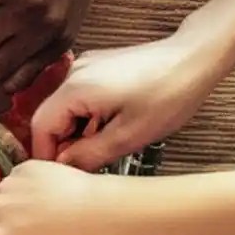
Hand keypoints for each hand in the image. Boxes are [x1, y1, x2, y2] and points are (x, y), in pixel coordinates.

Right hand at [30, 32, 223, 169]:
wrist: (195, 59)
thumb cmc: (168, 94)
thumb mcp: (129, 136)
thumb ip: (89, 155)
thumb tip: (64, 166)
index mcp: (76, 89)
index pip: (40, 127)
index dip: (46, 155)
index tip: (62, 175)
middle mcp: (73, 73)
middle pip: (50, 117)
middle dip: (64, 144)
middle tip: (90, 162)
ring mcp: (85, 67)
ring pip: (65, 109)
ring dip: (78, 132)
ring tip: (108, 142)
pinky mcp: (97, 67)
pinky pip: (78, 98)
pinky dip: (87, 118)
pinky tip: (113, 125)